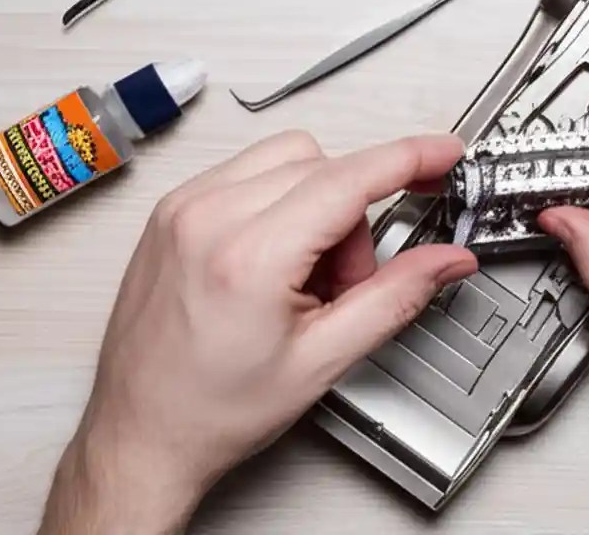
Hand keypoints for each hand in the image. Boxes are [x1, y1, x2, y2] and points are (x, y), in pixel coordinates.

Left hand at [39, 131, 476, 533]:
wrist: (141, 434)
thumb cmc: (211, 410)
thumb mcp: (323, 360)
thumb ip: (396, 298)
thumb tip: (447, 261)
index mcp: (247, 256)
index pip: (350, 178)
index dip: (408, 160)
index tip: (443, 153)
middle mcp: (206, 217)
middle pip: (324, 166)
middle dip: (355, 219)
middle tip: (344, 286)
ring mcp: (181, 208)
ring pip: (288, 161)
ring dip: (319, 205)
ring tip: (304, 277)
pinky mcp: (171, 210)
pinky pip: (249, 173)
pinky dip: (280, 203)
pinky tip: (275, 262)